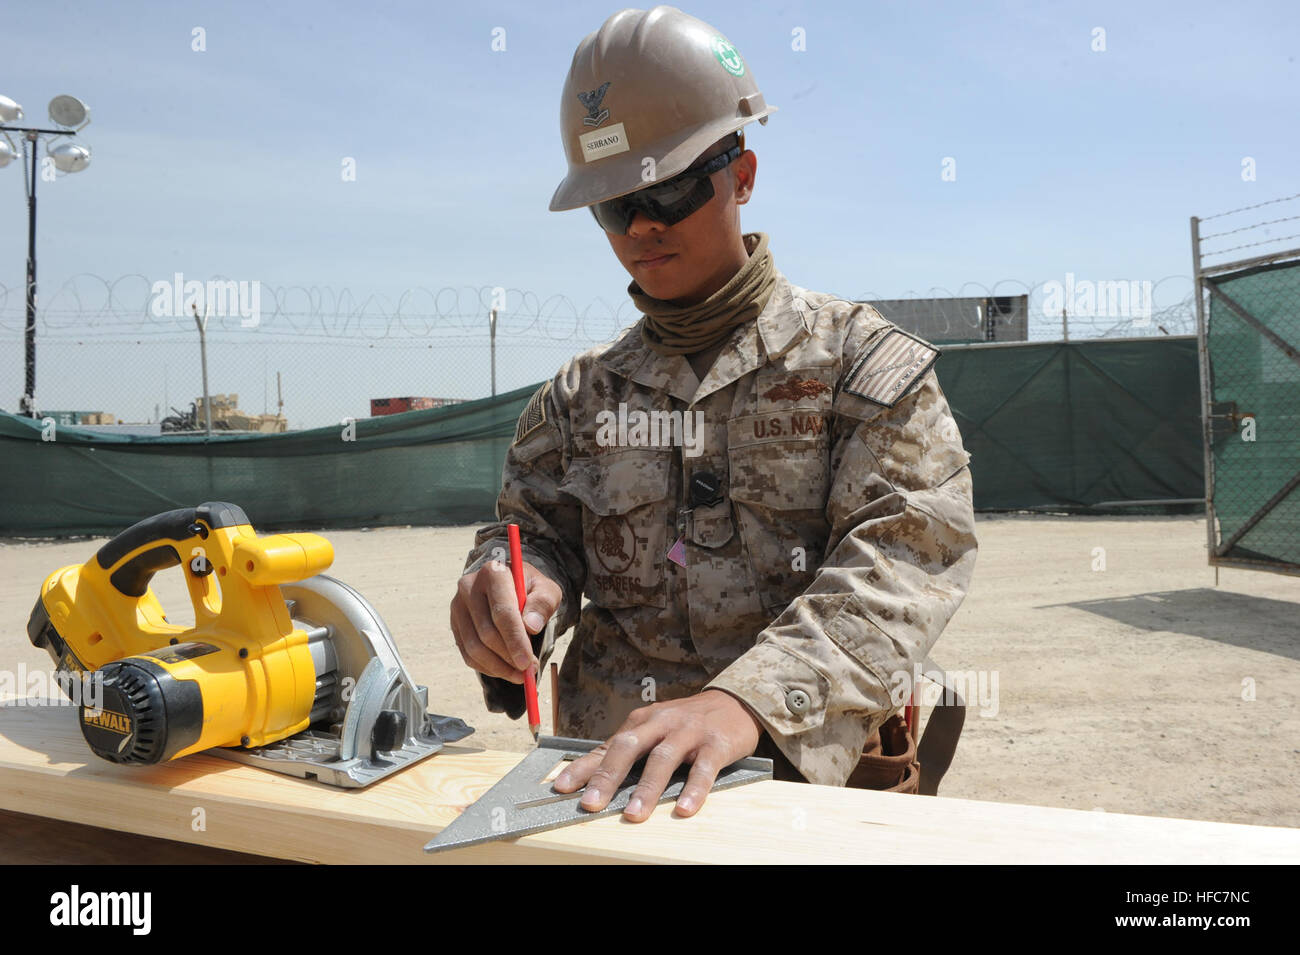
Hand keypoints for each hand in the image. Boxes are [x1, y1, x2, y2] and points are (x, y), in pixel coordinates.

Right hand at [450, 558, 561, 683]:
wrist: (510, 585)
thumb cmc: (530, 589)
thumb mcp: (547, 590)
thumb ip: (543, 604)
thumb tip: (531, 626)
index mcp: (493, 573)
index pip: (502, 612)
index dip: (515, 640)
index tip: (527, 662)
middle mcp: (469, 587)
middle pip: (487, 633)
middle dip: (509, 657)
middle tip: (529, 671)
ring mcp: (458, 606)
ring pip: (475, 647)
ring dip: (498, 667)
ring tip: (520, 674)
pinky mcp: (455, 624)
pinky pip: (467, 654)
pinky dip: (487, 667)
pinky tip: (505, 669)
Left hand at [551, 690, 762, 820]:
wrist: (735, 702)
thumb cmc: (686, 722)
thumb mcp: (654, 730)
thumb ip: (628, 751)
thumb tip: (591, 777)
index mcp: (641, 722)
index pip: (608, 747)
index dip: (584, 768)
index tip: (561, 789)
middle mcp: (661, 723)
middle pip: (629, 748)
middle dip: (608, 777)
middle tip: (591, 804)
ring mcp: (688, 732)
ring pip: (663, 758)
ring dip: (647, 787)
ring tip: (634, 814)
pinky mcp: (716, 744)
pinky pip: (703, 769)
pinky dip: (694, 790)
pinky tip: (685, 809)